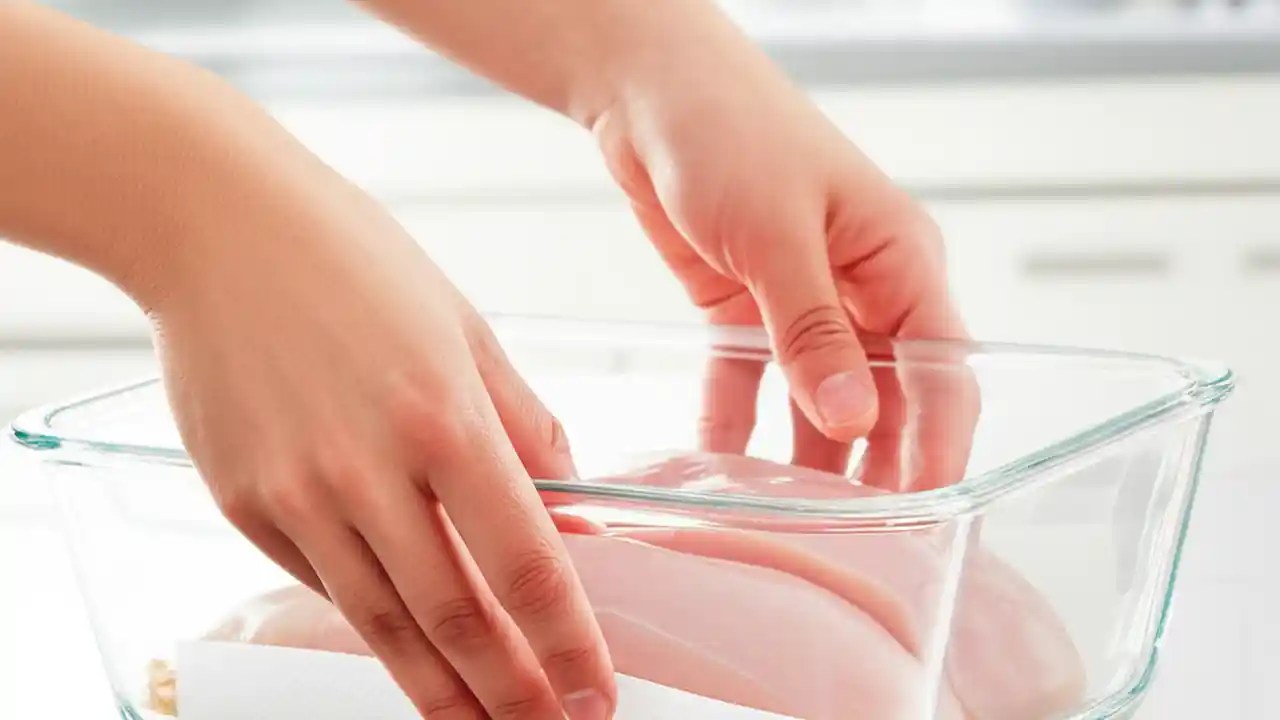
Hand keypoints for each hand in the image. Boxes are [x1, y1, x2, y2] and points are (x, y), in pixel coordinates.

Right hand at [147, 170, 614, 718]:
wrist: (217, 227)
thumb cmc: (355, 262)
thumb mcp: (466, 329)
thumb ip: (524, 425)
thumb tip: (566, 504)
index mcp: (444, 420)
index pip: (524, 563)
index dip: (566, 641)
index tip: (595, 690)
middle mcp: (369, 471)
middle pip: (454, 616)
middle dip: (509, 691)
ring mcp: (297, 496)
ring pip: (383, 623)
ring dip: (439, 689)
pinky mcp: (244, 505)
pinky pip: (323, 584)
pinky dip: (373, 625)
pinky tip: (407, 652)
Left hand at [591, 28, 976, 489]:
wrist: (648, 87)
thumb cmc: (729, 127)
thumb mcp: (775, 231)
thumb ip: (812, 328)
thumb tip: (853, 419)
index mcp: (899, 261)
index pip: (942, 371)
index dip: (938, 445)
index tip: (921, 514)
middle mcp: (861, 289)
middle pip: (883, 398)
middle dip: (873, 467)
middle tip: (854, 540)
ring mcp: (803, 303)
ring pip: (816, 400)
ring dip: (802, 458)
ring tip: (788, 525)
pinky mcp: (745, 309)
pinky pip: (748, 382)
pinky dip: (735, 425)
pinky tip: (722, 475)